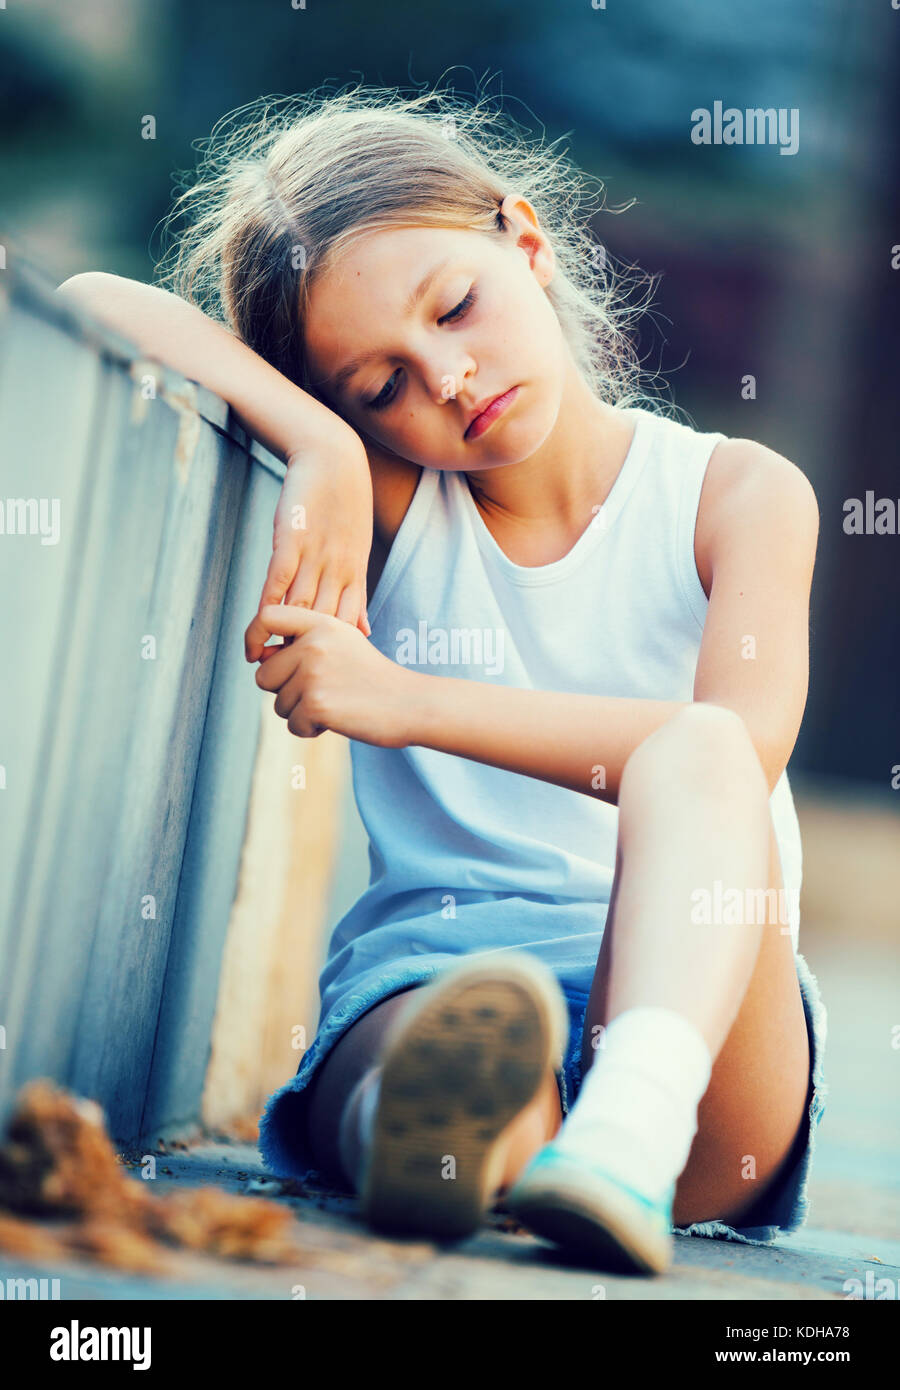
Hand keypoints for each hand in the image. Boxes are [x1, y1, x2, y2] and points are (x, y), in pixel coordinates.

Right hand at [244, 437, 373, 663]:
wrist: (333, 457)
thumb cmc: (344, 508)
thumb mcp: (358, 555)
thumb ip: (357, 596)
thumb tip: (364, 633)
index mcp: (354, 576)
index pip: (344, 628)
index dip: (329, 654)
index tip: (315, 676)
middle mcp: (337, 570)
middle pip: (321, 624)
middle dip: (303, 653)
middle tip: (283, 679)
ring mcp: (315, 554)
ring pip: (299, 607)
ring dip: (281, 637)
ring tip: (263, 661)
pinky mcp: (292, 537)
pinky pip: (279, 578)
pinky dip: (270, 604)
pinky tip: (260, 625)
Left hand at [254, 604, 417, 747]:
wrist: (410, 703)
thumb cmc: (373, 678)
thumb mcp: (343, 643)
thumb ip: (304, 643)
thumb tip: (259, 658)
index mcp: (320, 623)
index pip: (267, 616)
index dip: (253, 637)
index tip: (257, 657)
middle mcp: (313, 644)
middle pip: (264, 675)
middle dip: (285, 692)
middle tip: (321, 693)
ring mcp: (313, 674)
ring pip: (278, 704)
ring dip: (301, 713)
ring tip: (336, 704)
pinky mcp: (315, 704)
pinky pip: (292, 725)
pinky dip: (311, 729)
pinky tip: (338, 718)